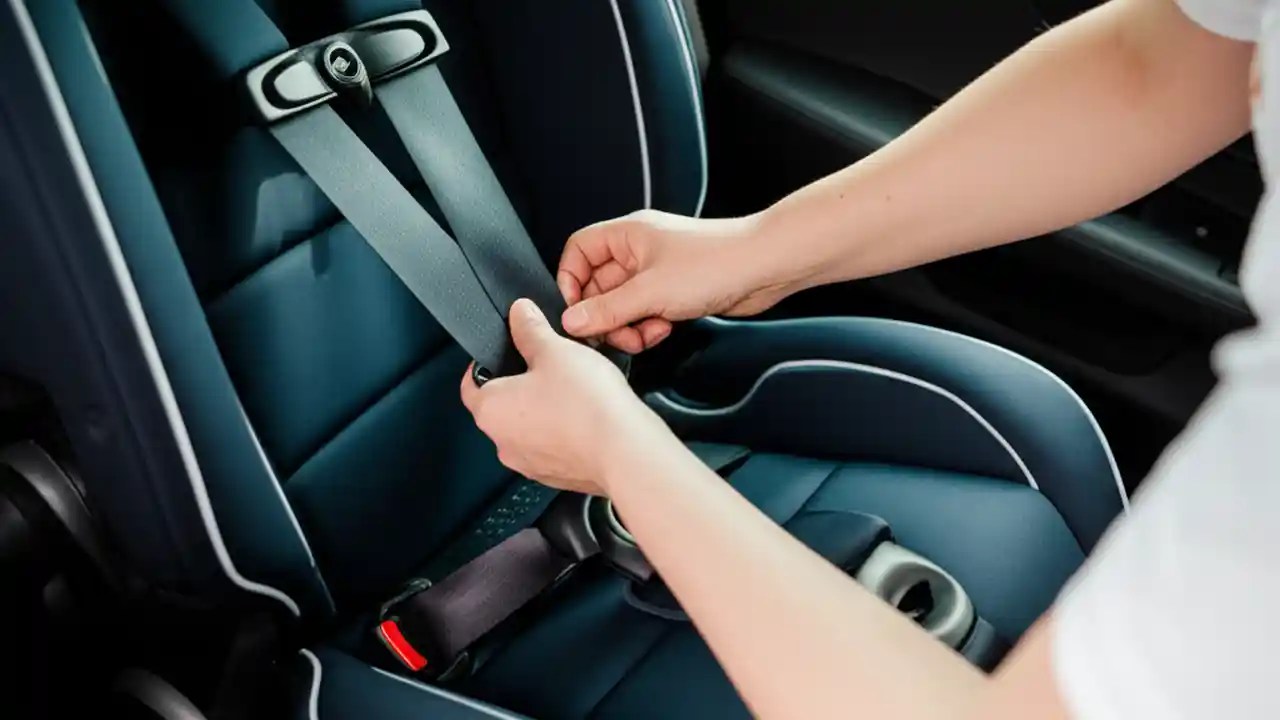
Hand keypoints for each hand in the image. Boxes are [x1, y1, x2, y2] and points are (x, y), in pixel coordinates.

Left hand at [461, 299, 671, 494]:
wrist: (626, 452)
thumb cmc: (587, 405)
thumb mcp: (555, 350)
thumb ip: (530, 328)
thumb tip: (519, 313)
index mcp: (491, 410)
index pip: (470, 383)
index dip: (485, 362)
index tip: (504, 351)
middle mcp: (503, 442)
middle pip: (501, 406)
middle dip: (521, 385)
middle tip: (547, 366)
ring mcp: (530, 464)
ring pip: (528, 429)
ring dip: (543, 411)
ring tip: (573, 392)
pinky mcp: (557, 476)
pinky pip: (552, 448)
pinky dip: (563, 432)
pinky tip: (586, 417)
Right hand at [557, 210, 791, 353]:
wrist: (764, 267)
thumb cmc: (714, 264)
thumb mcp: (650, 292)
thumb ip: (606, 310)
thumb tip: (570, 321)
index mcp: (626, 235)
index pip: (578, 251)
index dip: (571, 281)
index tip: (576, 311)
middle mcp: (638, 251)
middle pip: (598, 284)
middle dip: (604, 314)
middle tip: (614, 336)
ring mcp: (657, 272)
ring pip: (622, 304)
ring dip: (628, 326)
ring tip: (644, 335)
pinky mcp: (674, 291)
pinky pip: (646, 312)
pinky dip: (649, 326)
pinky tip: (665, 330)